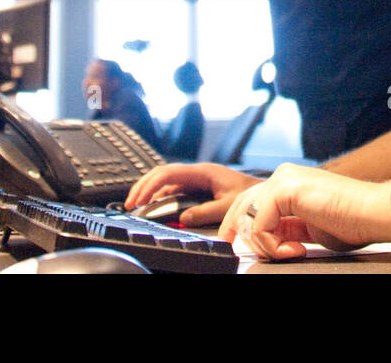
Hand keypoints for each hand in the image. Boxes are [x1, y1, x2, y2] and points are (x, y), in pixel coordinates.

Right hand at [124, 162, 259, 226]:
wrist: (261, 192)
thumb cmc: (249, 194)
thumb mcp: (227, 205)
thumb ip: (205, 212)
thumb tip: (183, 218)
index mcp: (202, 172)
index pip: (168, 173)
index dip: (150, 185)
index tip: (138, 199)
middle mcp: (197, 173)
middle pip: (162, 174)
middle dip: (143, 186)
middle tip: (130, 203)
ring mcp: (196, 179)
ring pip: (166, 182)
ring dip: (151, 192)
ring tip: (137, 205)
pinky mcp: (197, 187)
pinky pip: (174, 189)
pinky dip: (161, 197)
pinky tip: (154, 206)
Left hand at [218, 163, 377, 260]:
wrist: (372, 214)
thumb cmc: (351, 222)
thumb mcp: (309, 229)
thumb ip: (286, 229)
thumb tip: (266, 243)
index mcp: (289, 183)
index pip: (251, 203)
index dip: (241, 228)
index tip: (242, 249)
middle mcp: (283, 176)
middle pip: (240, 205)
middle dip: (238, 234)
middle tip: (247, 254)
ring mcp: (283, 179)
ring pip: (248, 216)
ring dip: (264, 244)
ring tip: (291, 253)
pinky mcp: (285, 189)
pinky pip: (260, 224)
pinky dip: (273, 244)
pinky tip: (297, 249)